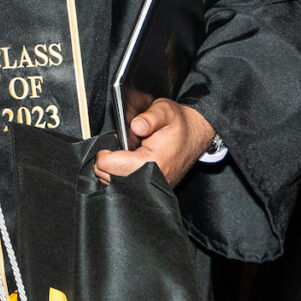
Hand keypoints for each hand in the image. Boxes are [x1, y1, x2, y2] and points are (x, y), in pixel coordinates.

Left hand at [92, 99, 214, 187]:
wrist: (196, 135)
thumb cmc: (180, 124)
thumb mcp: (165, 111)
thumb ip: (150, 118)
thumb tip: (136, 125)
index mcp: (152, 163)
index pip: (109, 166)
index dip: (104, 153)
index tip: (111, 143)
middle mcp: (152, 180)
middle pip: (108, 177)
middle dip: (107, 161)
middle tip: (117, 146)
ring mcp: (153, 187)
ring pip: (115, 184)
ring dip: (113, 169)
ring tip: (123, 153)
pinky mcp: (152, 189)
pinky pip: (126, 186)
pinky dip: (121, 174)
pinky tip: (127, 162)